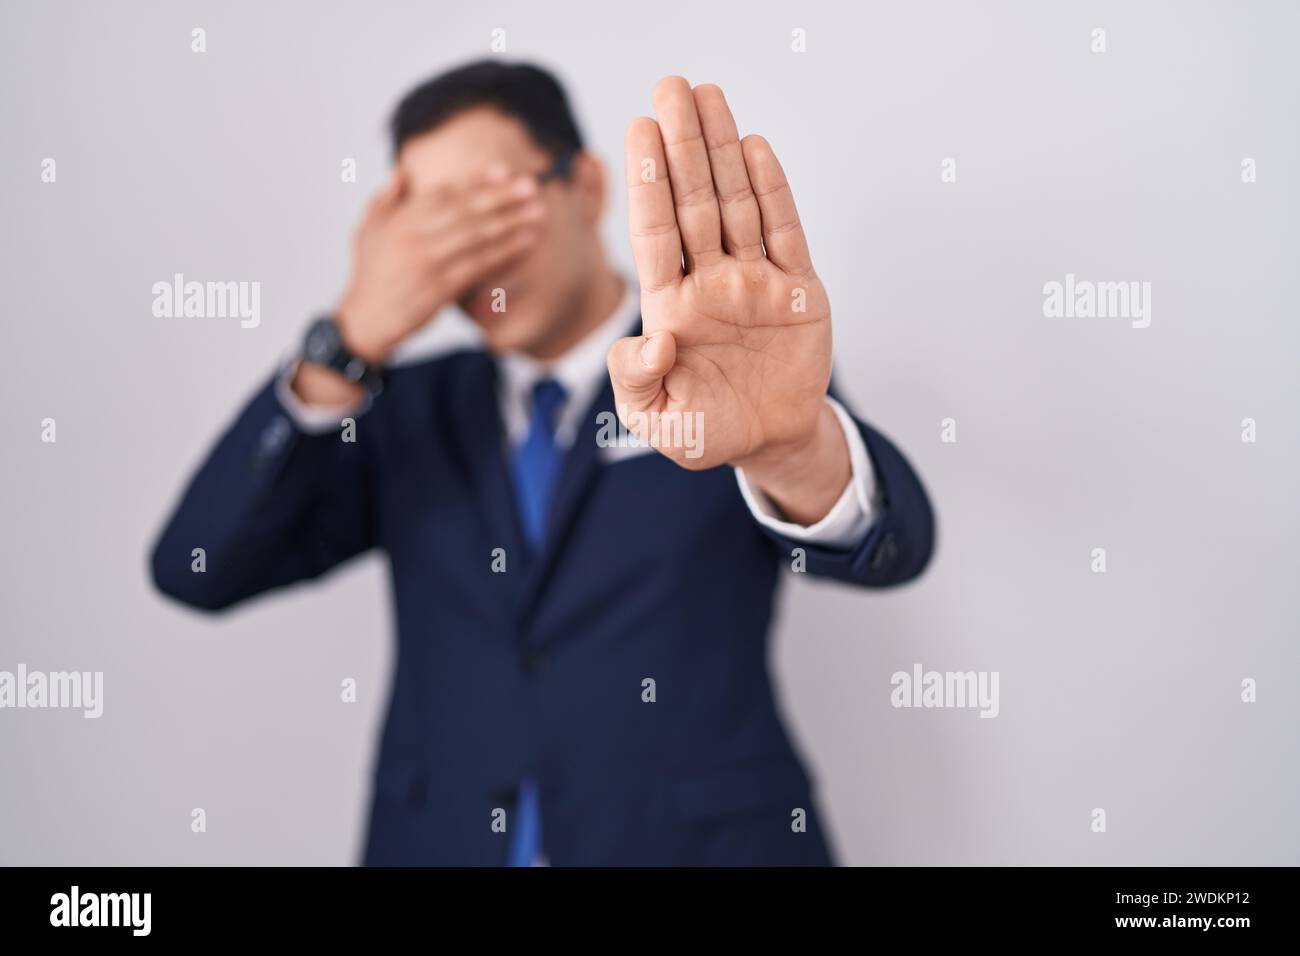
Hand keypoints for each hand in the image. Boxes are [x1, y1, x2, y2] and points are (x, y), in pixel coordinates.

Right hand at [335, 165, 544, 362]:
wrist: (365, 321)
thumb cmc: (370, 274)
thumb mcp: (367, 230)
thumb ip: (386, 198)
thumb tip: (404, 171)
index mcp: (401, 220)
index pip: (445, 193)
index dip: (476, 180)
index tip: (504, 171)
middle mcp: (414, 237)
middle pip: (467, 211)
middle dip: (502, 197)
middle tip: (531, 187)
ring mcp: (427, 263)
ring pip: (477, 237)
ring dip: (511, 223)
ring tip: (537, 213)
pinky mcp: (439, 289)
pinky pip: (479, 267)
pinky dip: (505, 254)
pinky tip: (526, 245)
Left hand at [607, 77, 849, 522]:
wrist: (769, 442)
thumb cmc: (706, 429)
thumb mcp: (656, 421)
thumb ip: (636, 380)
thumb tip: (652, 335)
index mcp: (670, 305)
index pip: (654, 233)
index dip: (647, 182)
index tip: (638, 130)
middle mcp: (708, 281)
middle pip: (693, 202)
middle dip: (682, 145)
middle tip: (671, 88)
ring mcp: (753, 280)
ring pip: (736, 205)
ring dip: (723, 151)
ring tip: (710, 97)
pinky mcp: (797, 290)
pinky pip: (784, 232)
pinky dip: (772, 191)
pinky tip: (755, 148)